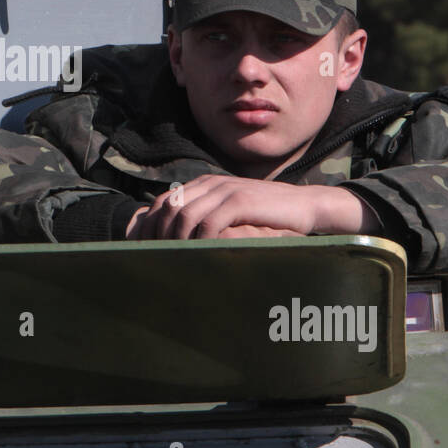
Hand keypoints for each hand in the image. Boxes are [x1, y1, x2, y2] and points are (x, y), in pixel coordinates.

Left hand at [124, 175, 380, 240]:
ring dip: (174, 242)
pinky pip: (208, 222)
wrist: (305, 206)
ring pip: (183, 216)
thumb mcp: (231, 214)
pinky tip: (199, 257)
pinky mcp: (240, 201)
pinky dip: (198, 241)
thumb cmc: (267, 216)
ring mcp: (224, 190)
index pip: (162, 204)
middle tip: (154, 263)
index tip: (141, 253)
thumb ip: (206, 218)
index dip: (147, 228)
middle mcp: (209, 184)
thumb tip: (177, 240)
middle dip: (155, 238)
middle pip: (166, 210)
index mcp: (203, 185)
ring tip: (174, 264)